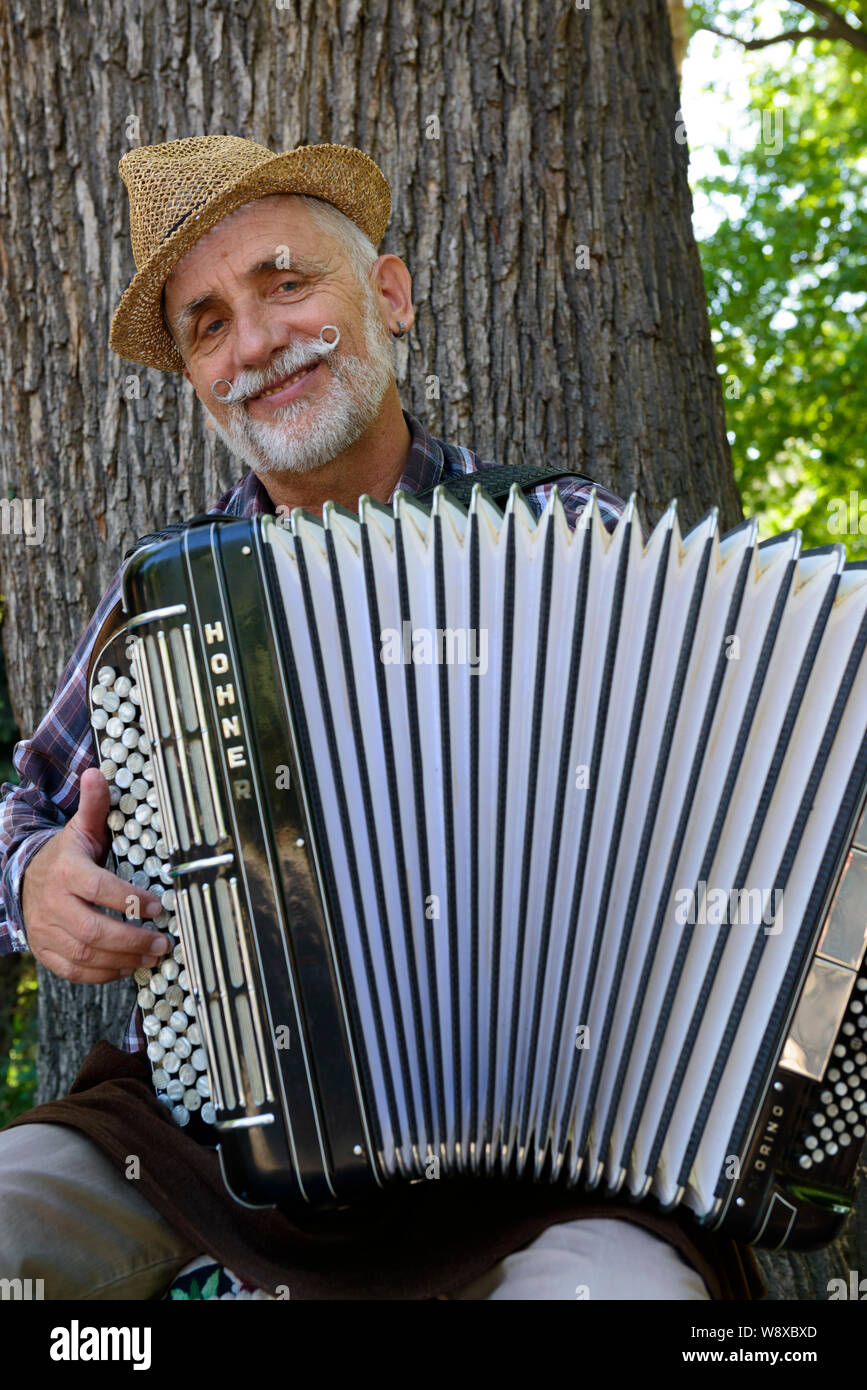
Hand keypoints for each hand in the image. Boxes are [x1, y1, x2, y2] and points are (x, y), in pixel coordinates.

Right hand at [21, 767, 169, 982]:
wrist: (25, 879)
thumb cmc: (66, 855)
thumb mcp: (80, 828)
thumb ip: (93, 806)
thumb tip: (96, 773)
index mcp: (66, 872)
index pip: (98, 889)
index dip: (130, 900)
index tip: (159, 907)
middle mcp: (53, 904)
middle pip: (94, 931)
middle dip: (133, 940)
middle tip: (163, 942)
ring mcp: (47, 931)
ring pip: (86, 956)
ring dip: (124, 960)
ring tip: (153, 954)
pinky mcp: (46, 951)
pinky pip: (75, 971)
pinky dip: (104, 974)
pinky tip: (128, 966)